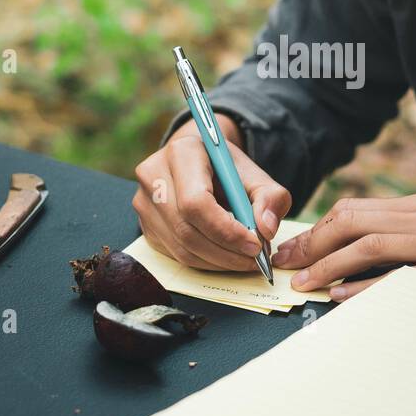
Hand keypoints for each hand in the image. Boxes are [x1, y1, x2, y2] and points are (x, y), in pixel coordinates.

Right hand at [132, 119, 291, 271]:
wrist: (200, 163)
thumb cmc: (228, 170)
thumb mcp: (257, 176)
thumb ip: (270, 198)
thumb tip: (266, 229)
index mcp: (182, 152)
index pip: (196, 203)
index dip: (226, 230)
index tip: (255, 244)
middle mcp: (154, 175)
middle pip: (187, 230)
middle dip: (226, 252)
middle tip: (255, 259)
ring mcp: (144, 202)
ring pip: (181, 249)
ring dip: (218, 262)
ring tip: (245, 259)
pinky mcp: (146, 225)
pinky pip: (175, 255)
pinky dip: (206, 262)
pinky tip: (226, 256)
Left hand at [275, 194, 415, 304]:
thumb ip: (407, 243)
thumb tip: (354, 263)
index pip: (354, 211)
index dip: (316, 229)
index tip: (289, 249)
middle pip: (354, 222)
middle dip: (312, 244)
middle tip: (282, 265)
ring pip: (373, 246)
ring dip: (330, 266)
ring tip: (304, 284)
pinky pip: (406, 278)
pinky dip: (370, 288)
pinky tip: (346, 298)